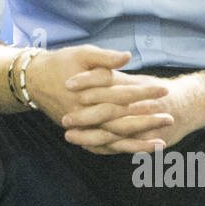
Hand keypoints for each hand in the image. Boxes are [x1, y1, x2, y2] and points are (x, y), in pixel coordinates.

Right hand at [25, 45, 173, 154]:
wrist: (34, 80)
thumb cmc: (60, 63)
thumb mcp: (82, 53)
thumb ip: (106, 58)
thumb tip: (128, 57)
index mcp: (89, 92)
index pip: (122, 93)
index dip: (145, 92)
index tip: (164, 89)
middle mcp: (86, 113)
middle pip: (121, 121)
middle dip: (147, 120)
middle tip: (170, 117)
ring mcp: (82, 127)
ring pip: (113, 139)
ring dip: (138, 142)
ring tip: (161, 143)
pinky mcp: (80, 134)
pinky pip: (102, 147)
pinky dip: (120, 150)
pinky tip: (138, 151)